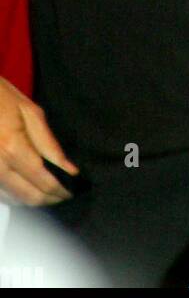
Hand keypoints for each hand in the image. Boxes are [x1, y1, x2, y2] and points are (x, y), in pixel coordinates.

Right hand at [0, 76, 78, 204]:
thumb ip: (49, 144)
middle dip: (51, 199)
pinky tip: (31, 188)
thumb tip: (68, 169)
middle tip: (66, 194)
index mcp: (12, 147)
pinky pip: (4, 195)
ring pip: (16, 200)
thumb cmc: (1, 97)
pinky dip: (20, 196)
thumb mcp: (30, 112)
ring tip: (53, 191)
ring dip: (36, 200)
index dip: (60, 190)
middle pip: (29, 196)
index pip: (42, 180)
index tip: (73, 191)